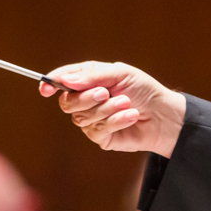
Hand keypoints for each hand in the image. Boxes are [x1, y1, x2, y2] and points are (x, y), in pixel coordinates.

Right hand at [41, 62, 186, 155]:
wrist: (164, 114)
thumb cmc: (143, 89)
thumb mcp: (120, 73)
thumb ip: (92, 76)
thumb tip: (65, 80)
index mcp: (88, 80)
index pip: (62, 81)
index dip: (51, 84)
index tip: (46, 89)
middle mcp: (86, 100)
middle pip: (67, 103)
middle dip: (85, 98)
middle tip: (106, 93)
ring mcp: (92, 120)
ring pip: (82, 118)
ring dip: (107, 109)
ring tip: (127, 103)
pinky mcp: (102, 137)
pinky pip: (98, 130)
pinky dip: (116, 121)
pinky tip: (131, 116)